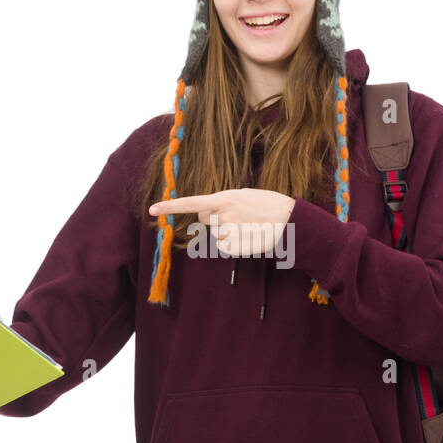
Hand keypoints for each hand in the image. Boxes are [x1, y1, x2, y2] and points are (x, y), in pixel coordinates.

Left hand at [149, 188, 295, 255]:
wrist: (291, 220)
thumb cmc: (268, 204)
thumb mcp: (244, 195)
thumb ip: (223, 203)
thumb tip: (207, 215)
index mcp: (225, 198)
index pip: (191, 203)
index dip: (169, 207)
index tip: (152, 210)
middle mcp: (223, 215)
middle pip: (204, 220)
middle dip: (215, 218)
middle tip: (237, 215)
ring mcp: (229, 232)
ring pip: (216, 234)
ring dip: (227, 231)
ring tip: (248, 226)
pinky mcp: (235, 247)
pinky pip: (224, 246)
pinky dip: (233, 243)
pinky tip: (248, 237)